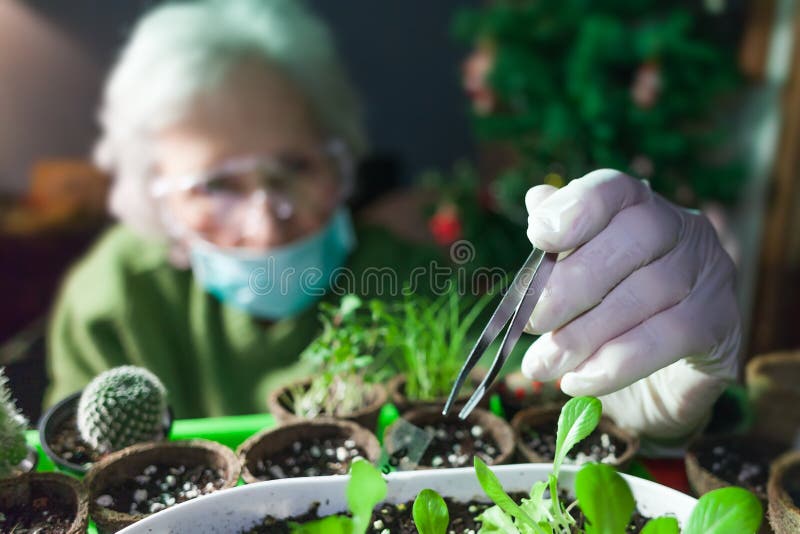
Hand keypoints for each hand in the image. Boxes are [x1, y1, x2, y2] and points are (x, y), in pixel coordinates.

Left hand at [522, 169, 740, 441]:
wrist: (653, 386)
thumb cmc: (603, 320)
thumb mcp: (571, 284)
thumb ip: (556, 246)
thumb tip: (537, 200)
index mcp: (639, 208)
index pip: (615, 188)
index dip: (577, 207)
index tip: (538, 237)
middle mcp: (683, 230)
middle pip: (634, 237)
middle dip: (573, 282)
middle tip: (531, 322)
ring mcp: (710, 274)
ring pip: (648, 292)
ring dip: (584, 334)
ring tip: (542, 365)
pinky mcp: (722, 324)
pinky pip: (669, 337)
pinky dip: (617, 362)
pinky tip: (578, 381)